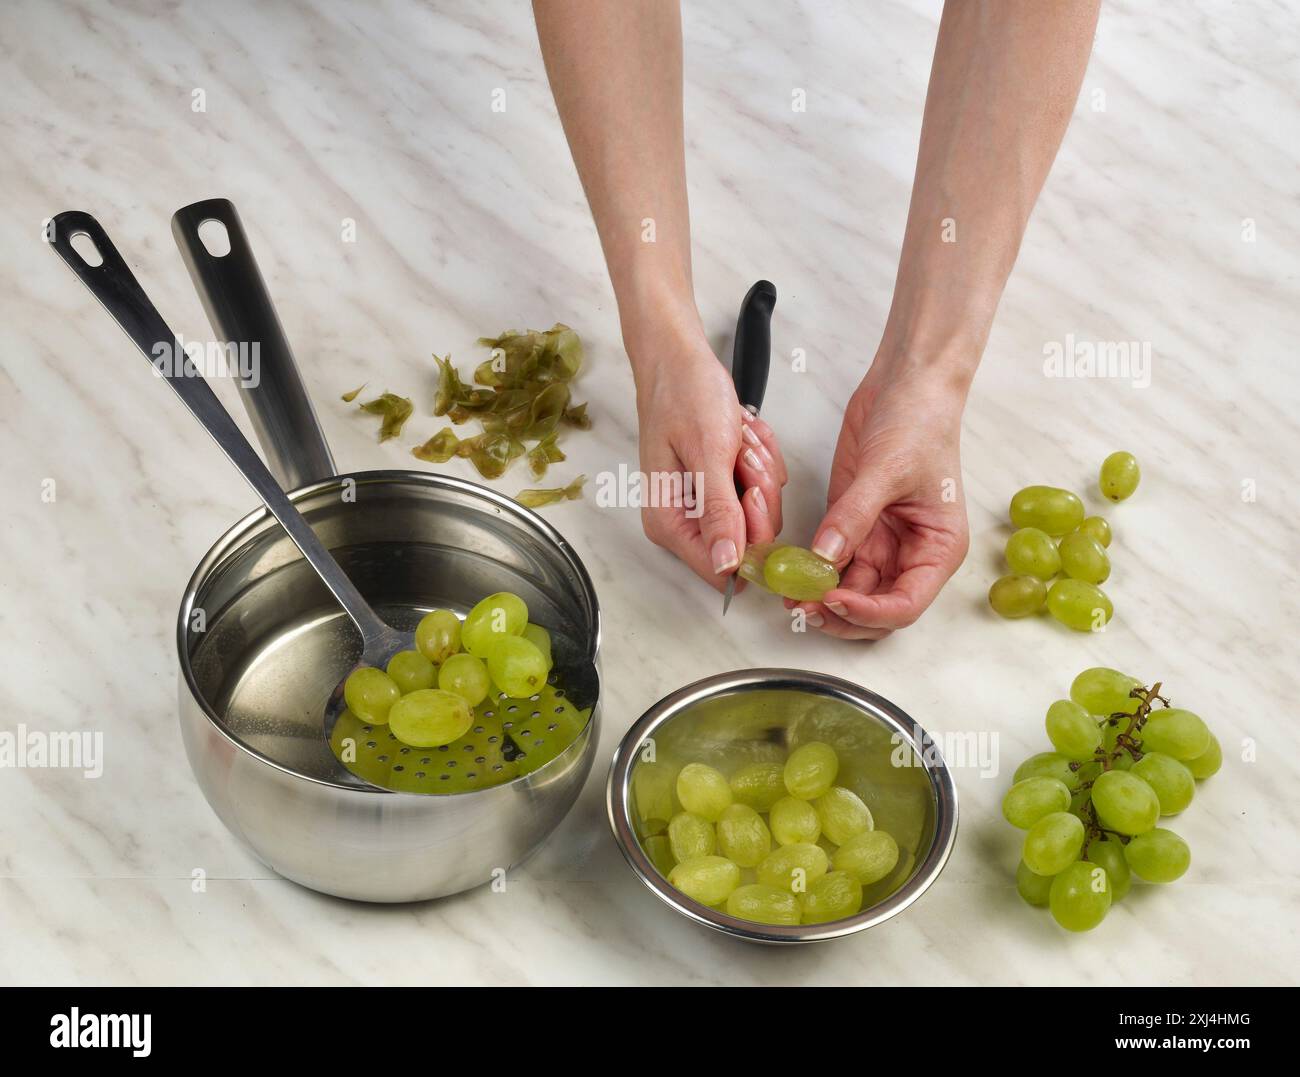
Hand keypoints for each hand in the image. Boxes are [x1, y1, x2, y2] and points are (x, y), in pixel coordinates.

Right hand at [631, 329, 787, 591]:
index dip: (751, 538)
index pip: (723, 570)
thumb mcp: (708, 452)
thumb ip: (719, 512)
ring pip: (761, 512)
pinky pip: (761, 488)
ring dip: (759, 470)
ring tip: (736, 437)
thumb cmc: (684, 395)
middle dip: (757, 491)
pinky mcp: (721, 487)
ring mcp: (704, 505)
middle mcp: (684, 522)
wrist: (680, 359)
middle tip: (741, 452)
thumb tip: (727, 566)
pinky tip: (740, 433)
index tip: (752, 489)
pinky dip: (759, 458)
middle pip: (749, 540)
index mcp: (669, 524)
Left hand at [791, 359, 969, 637]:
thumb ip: (854, 517)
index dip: (869, 613)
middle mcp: (911, 553)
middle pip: (876, 608)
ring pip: (849, 590)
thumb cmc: (921, 421)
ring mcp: (880, 541)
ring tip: (788, 595)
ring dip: (820, 597)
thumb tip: (825, 558)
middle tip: (802, 607)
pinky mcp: (852, 524)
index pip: (906, 604)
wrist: (906, 383)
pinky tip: (787, 572)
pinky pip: (831, 561)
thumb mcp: (886, 470)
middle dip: (840, 614)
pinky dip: (811, 572)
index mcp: (938, 549)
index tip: (832, 600)